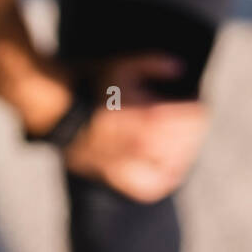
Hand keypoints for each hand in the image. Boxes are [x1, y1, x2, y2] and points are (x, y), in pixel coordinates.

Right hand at [61, 53, 208, 203]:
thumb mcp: (125, 64)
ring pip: (174, 164)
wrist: (53, 107)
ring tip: (181, 136)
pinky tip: (171, 169)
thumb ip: (156, 64)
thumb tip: (180, 68)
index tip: (195, 95)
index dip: (199, 104)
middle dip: (193, 125)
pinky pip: (149, 187)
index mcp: (151, 117)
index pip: (195, 118)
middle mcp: (145, 145)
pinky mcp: (116, 175)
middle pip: (188, 140)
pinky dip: (165, 180)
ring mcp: (131, 164)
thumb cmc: (90, 83)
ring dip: (184, 149)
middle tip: (189, 113)